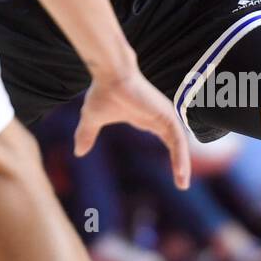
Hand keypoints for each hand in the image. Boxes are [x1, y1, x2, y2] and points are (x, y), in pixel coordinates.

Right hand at [75, 70, 191, 188]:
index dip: (170, 155)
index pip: (165, 139)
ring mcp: (164, 115)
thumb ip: (87, 135)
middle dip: (179, 164)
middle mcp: (159, 117)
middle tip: (182, 185)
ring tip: (182, 184)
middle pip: (175, 144)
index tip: (173, 173)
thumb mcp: (92, 119)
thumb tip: (77, 152)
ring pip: (178, 144)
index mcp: (146, 118)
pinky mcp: (166, 114)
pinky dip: (180, 156)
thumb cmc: (102, 92)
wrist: (110, 74)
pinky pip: (178, 139)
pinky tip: (180, 171)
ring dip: (182, 164)